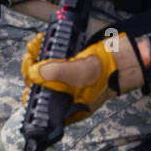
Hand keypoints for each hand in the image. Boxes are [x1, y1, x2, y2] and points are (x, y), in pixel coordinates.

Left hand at [21, 31, 145, 118]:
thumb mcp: (79, 73)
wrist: (121, 60)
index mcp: (66, 108)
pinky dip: (44, 53)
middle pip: (38, 86)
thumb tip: (34, 72)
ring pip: (42, 73)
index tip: (29, 72)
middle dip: (32, 68)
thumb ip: (56, 73)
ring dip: (36, 58)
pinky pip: (50, 64)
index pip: (40, 104)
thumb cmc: (104, 72)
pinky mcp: (67, 72)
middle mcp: (64, 99)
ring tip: (35, 44)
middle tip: (30, 54)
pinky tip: (41, 43)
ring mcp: (65, 85)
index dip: (30, 89)